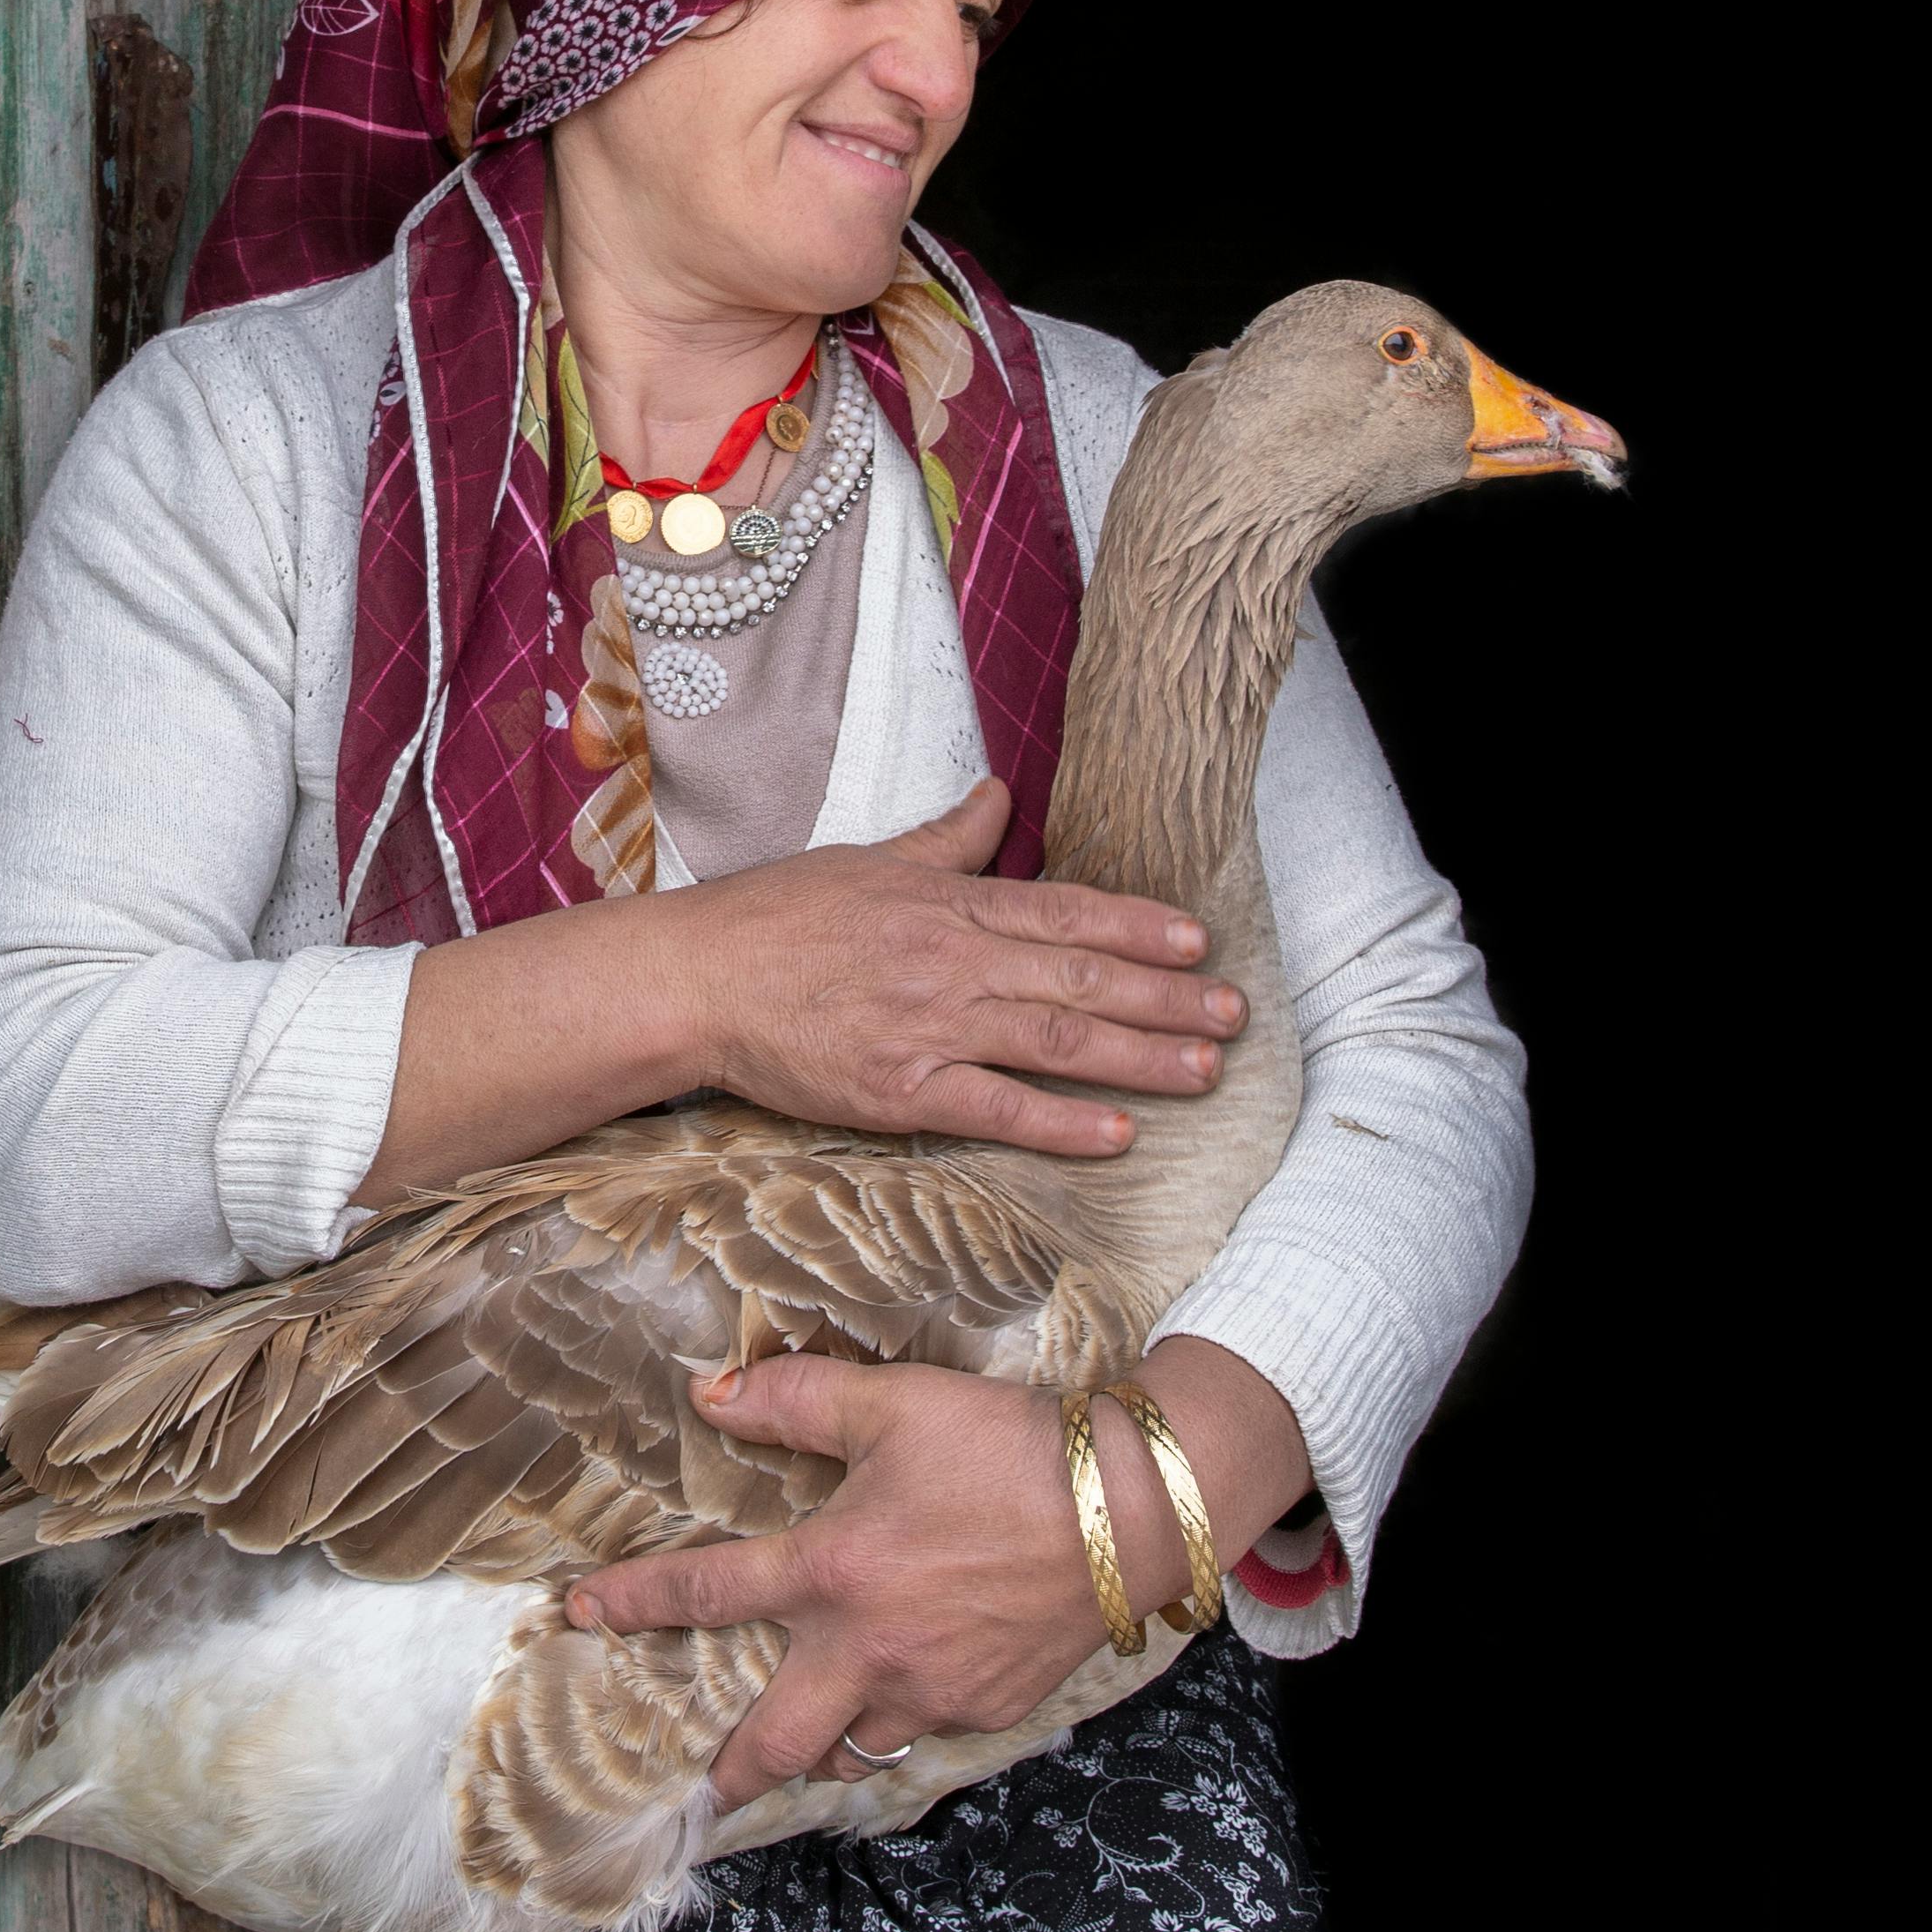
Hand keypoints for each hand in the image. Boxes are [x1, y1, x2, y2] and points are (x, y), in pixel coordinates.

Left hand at [564, 1339, 1313, 1808]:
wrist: (1130, 1506)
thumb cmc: (1009, 1449)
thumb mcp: (896, 1403)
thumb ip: (796, 1400)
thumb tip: (712, 1392)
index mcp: (830, 1574)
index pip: (704, 1595)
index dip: (632, 1603)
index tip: (581, 1612)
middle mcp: (867, 1652)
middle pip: (773, 1742)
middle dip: (730, 1771)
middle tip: (705, 1784)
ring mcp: (931, 1690)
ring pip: (855, 1749)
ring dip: (826, 1745)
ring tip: (816, 1735)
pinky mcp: (988, 1704)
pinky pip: (929, 1726)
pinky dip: (910, 1715)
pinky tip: (918, 1686)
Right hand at [679, 778, 1242, 1160]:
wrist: (696, 978)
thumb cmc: (775, 917)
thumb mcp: (869, 859)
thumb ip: (948, 838)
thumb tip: (1001, 796)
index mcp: (949, 903)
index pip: (1068, 914)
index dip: (1141, 929)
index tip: (1200, 943)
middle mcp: (953, 961)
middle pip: (1082, 982)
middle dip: (1168, 999)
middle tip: (1235, 1015)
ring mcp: (930, 1028)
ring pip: (1058, 1042)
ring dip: (1141, 1058)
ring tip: (1206, 1071)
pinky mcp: (899, 1091)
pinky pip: (996, 1108)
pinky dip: (1062, 1123)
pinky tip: (1119, 1135)